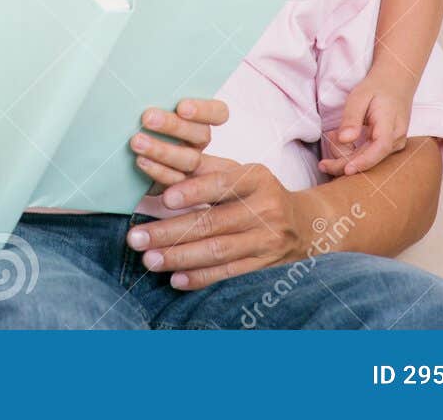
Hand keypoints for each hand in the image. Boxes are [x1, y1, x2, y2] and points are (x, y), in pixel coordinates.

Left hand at [125, 155, 306, 290]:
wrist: (306, 223)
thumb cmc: (256, 192)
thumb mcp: (238, 171)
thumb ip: (201, 169)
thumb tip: (154, 162)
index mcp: (256, 178)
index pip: (222, 183)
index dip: (193, 191)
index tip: (165, 198)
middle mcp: (265, 209)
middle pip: (213, 222)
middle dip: (170, 232)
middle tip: (136, 237)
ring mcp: (267, 240)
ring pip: (218, 251)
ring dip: (180, 257)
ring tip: (149, 260)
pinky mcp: (266, 266)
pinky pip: (229, 273)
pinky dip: (201, 278)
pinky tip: (175, 279)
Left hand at [130, 97, 229, 191]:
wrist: (120, 156)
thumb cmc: (134, 121)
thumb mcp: (146, 105)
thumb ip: (153, 95)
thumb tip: (140, 79)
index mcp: (198, 120)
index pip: (218, 113)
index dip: (205, 110)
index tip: (182, 107)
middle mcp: (197, 142)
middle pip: (201, 134)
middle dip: (174, 126)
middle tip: (147, 118)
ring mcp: (189, 165)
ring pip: (188, 159)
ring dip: (161, 149)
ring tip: (137, 141)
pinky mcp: (175, 185)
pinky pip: (174, 180)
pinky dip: (157, 170)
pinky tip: (140, 160)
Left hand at [322, 69, 412, 175]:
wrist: (396, 83)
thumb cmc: (376, 88)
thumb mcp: (359, 96)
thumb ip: (352, 118)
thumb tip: (344, 139)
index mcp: (391, 125)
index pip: (380, 148)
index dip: (363, 161)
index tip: (347, 170)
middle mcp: (396, 139)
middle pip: (371, 159)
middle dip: (345, 165)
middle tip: (322, 164)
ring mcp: (394, 144)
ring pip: (369, 159)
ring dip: (346, 157)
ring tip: (329, 144)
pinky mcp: (388, 146)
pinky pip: (369, 155)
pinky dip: (353, 153)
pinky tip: (340, 144)